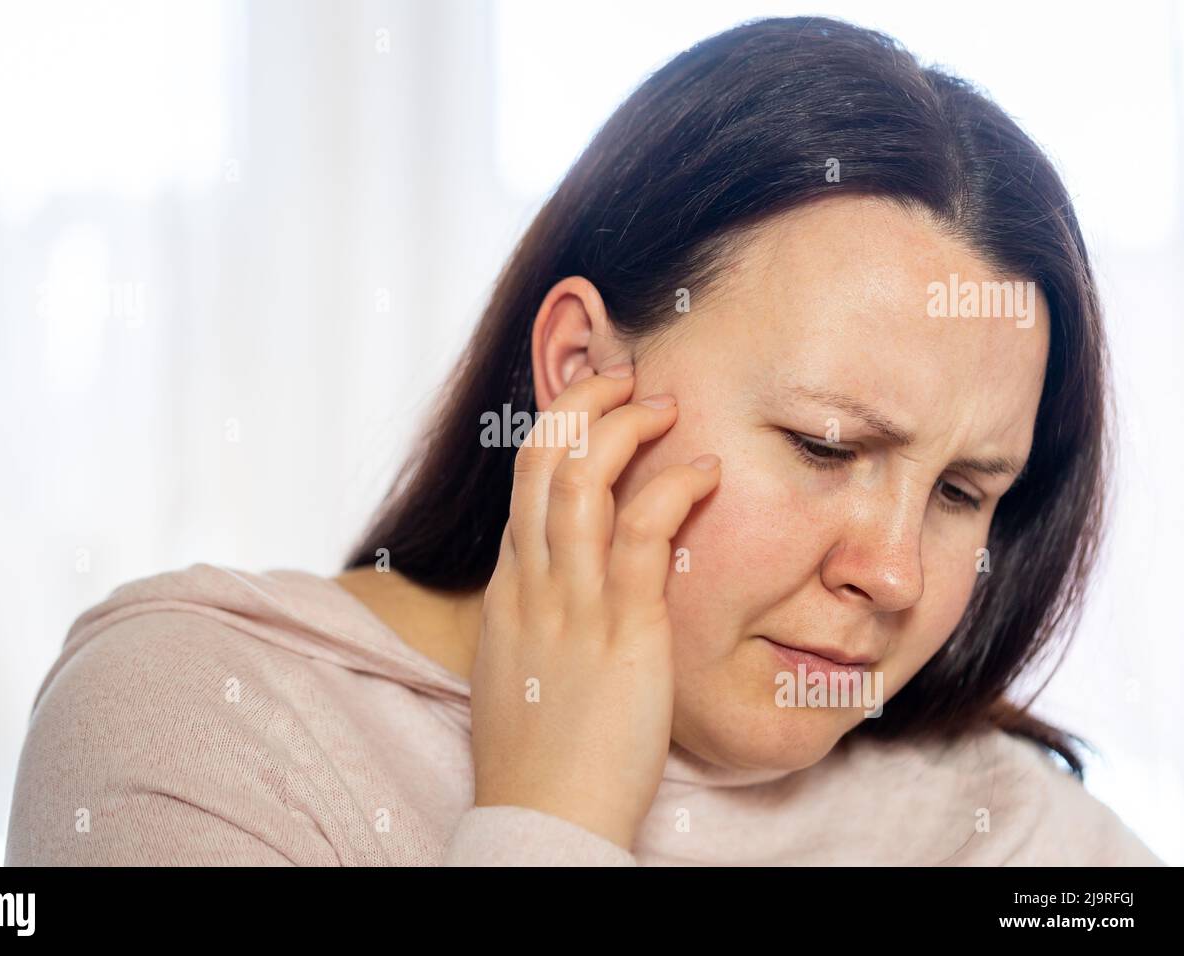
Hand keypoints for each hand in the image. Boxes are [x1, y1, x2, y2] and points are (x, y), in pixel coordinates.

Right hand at [468, 362, 721, 849]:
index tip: (591, 403)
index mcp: (507, 590)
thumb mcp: (522, 672)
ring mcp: (570, 603)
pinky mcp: (620, 630)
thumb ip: (536, 620)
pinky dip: (672, 488)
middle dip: (582, 402)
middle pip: (541, 460)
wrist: (540, 818)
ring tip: (665, 405)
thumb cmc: (538, 756)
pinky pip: (640, 534)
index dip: (556, 428)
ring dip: (623, 427)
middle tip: (626, 377)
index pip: (521, 482)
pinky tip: (705, 471)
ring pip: (581, 480)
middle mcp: (529, 583)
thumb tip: (559, 590)